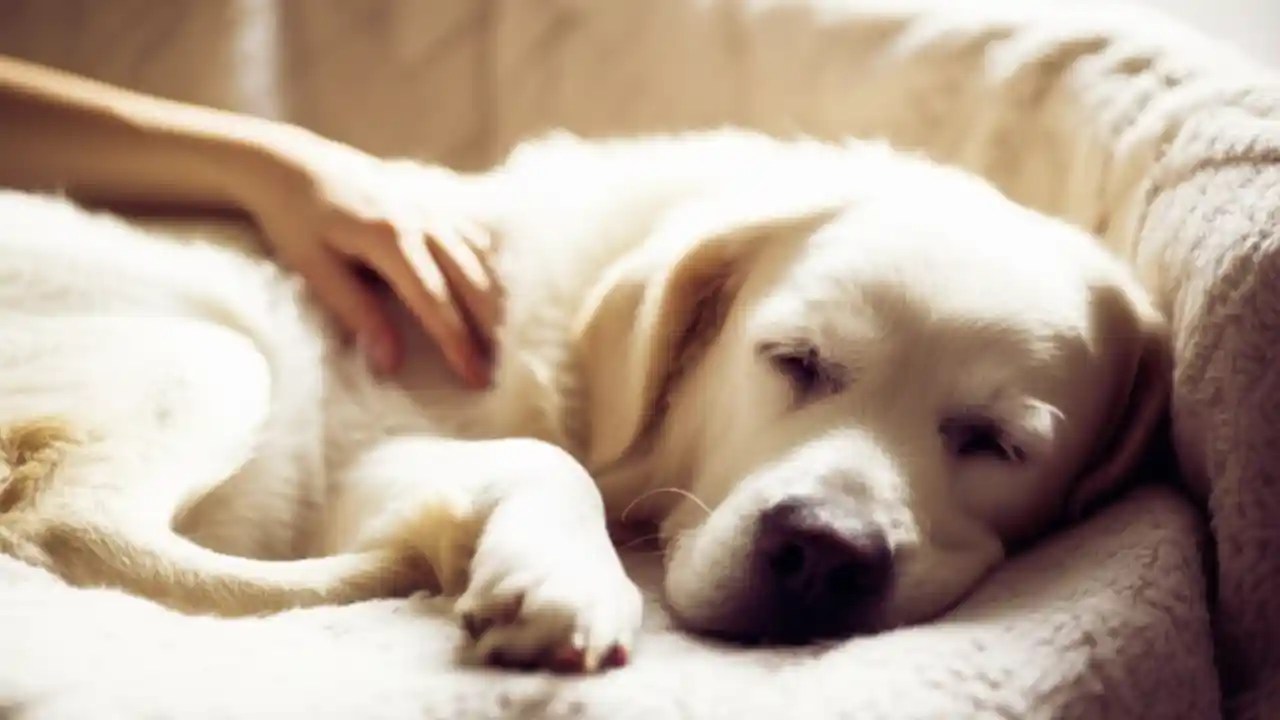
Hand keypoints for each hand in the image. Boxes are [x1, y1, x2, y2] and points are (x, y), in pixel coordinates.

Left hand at [244, 128, 499, 386]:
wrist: (293, 164)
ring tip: (508, 341)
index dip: (457, 341)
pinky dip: (492, 269)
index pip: (434, 300)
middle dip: (490, 328)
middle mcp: (422, 219)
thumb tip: (391, 364)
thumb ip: (355, 312)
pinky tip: (499, 294)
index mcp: (389, 237)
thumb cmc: (295, 219)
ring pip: (481, 259)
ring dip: (497, 302)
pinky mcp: (436, 202)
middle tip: (503, 370)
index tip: (475, 377)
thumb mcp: (314, 268)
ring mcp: (434, 207)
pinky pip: (476, 237)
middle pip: (471, 280)